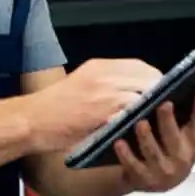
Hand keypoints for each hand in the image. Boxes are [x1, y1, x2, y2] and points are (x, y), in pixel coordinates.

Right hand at [24, 58, 163, 153]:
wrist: (32, 121)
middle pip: (148, 78)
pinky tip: (142, 129)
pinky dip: (141, 120)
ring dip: (154, 108)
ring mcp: (106, 91)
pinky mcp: (105, 110)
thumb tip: (133, 91)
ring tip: (156, 121)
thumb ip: (106, 84)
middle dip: (159, 93)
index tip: (159, 91)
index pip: (140, 66)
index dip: (153, 79)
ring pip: (145, 94)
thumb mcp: (80, 84)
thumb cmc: (53, 108)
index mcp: (98, 66)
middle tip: (162, 109)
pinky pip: (134, 112)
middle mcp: (104, 74)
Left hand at [114, 76, 194, 192]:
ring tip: (140, 122)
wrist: (153, 180)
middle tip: (163, 104)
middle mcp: (184, 157)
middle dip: (169, 122)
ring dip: (147, 137)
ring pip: (154, 152)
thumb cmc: (178, 144)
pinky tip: (120, 141)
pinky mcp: (144, 179)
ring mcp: (164, 170)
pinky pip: (134, 166)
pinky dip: (127, 155)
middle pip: (176, 137)